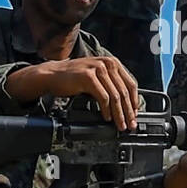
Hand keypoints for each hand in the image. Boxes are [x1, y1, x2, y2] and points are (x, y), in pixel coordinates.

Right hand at [5, 56, 138, 130]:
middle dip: (128, 111)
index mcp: (112, 63)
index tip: (134, 115)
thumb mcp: (96, 76)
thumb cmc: (73, 78)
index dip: (134, 102)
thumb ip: (110, 84)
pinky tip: (106, 117)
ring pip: (115, 96)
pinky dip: (106, 110)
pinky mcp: (88, 77)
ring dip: (119, 114)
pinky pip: (102, 97)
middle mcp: (107, 63)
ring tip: (119, 124)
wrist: (52, 75)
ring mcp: (97, 69)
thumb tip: (125, 105)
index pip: (130, 84)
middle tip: (130, 124)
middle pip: (124, 92)